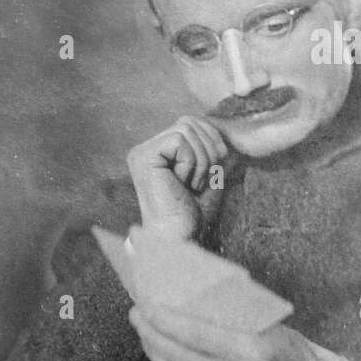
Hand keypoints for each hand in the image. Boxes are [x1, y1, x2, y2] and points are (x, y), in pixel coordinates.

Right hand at [126, 116, 228, 240]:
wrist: (181, 238)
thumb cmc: (194, 213)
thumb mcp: (207, 173)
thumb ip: (208, 147)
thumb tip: (219, 124)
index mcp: (157, 152)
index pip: (190, 122)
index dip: (210, 141)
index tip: (209, 173)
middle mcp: (144, 149)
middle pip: (189, 122)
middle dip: (207, 150)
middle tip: (200, 182)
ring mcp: (141, 153)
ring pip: (186, 129)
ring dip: (200, 160)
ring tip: (191, 185)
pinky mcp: (143, 158)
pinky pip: (180, 141)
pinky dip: (191, 163)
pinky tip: (183, 184)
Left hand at [129, 302, 351, 360]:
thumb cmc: (285, 346)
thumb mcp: (265, 323)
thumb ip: (227, 316)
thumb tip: (181, 297)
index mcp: (256, 354)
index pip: (199, 336)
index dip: (168, 322)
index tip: (146, 306)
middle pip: (184, 358)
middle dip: (154, 335)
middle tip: (137, 315)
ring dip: (156, 353)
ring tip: (143, 332)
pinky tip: (158, 354)